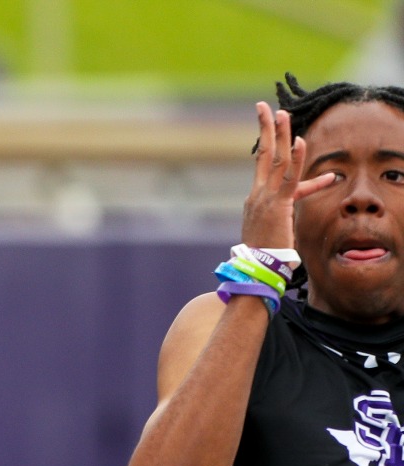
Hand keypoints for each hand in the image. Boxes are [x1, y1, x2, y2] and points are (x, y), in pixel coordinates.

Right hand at [242, 102, 335, 250]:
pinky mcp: (278, 205)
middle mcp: (257, 194)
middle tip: (265, 107)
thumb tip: (285, 215)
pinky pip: (289, 178)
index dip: (268, 145)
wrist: (256, 270)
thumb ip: (281, 215)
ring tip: (282, 113)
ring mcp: (266, 198)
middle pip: (263, 155)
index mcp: (254, 199)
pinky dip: (296, 159)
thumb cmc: (265, 256)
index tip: (270, 127)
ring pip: (275, 161)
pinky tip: (300, 140)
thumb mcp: (272, 230)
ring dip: (279, 135)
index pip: (264, 167)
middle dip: (265, 130)